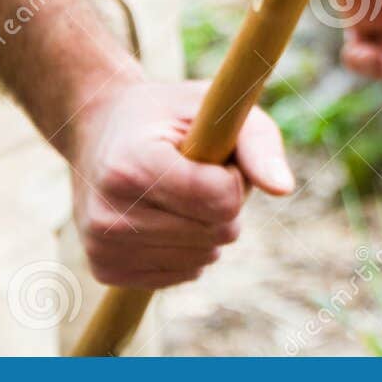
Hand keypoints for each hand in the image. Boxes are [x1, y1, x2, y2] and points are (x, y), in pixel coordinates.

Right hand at [70, 79, 292, 287]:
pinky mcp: (105, 270)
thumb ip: (257, 142)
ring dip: (207, 226)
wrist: (97, 128)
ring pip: (204, 257)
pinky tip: (161, 216)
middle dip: (223, 202)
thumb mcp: (214, 107)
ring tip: (174, 191)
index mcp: (131, 166)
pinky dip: (188, 248)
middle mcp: (108, 213)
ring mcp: (102, 247)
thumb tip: (284, 189)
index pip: (221, 199)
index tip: (211, 154)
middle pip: (218, 232)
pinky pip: (184, 273)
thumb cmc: (168, 114)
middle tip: (191, 171)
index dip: (234, 176)